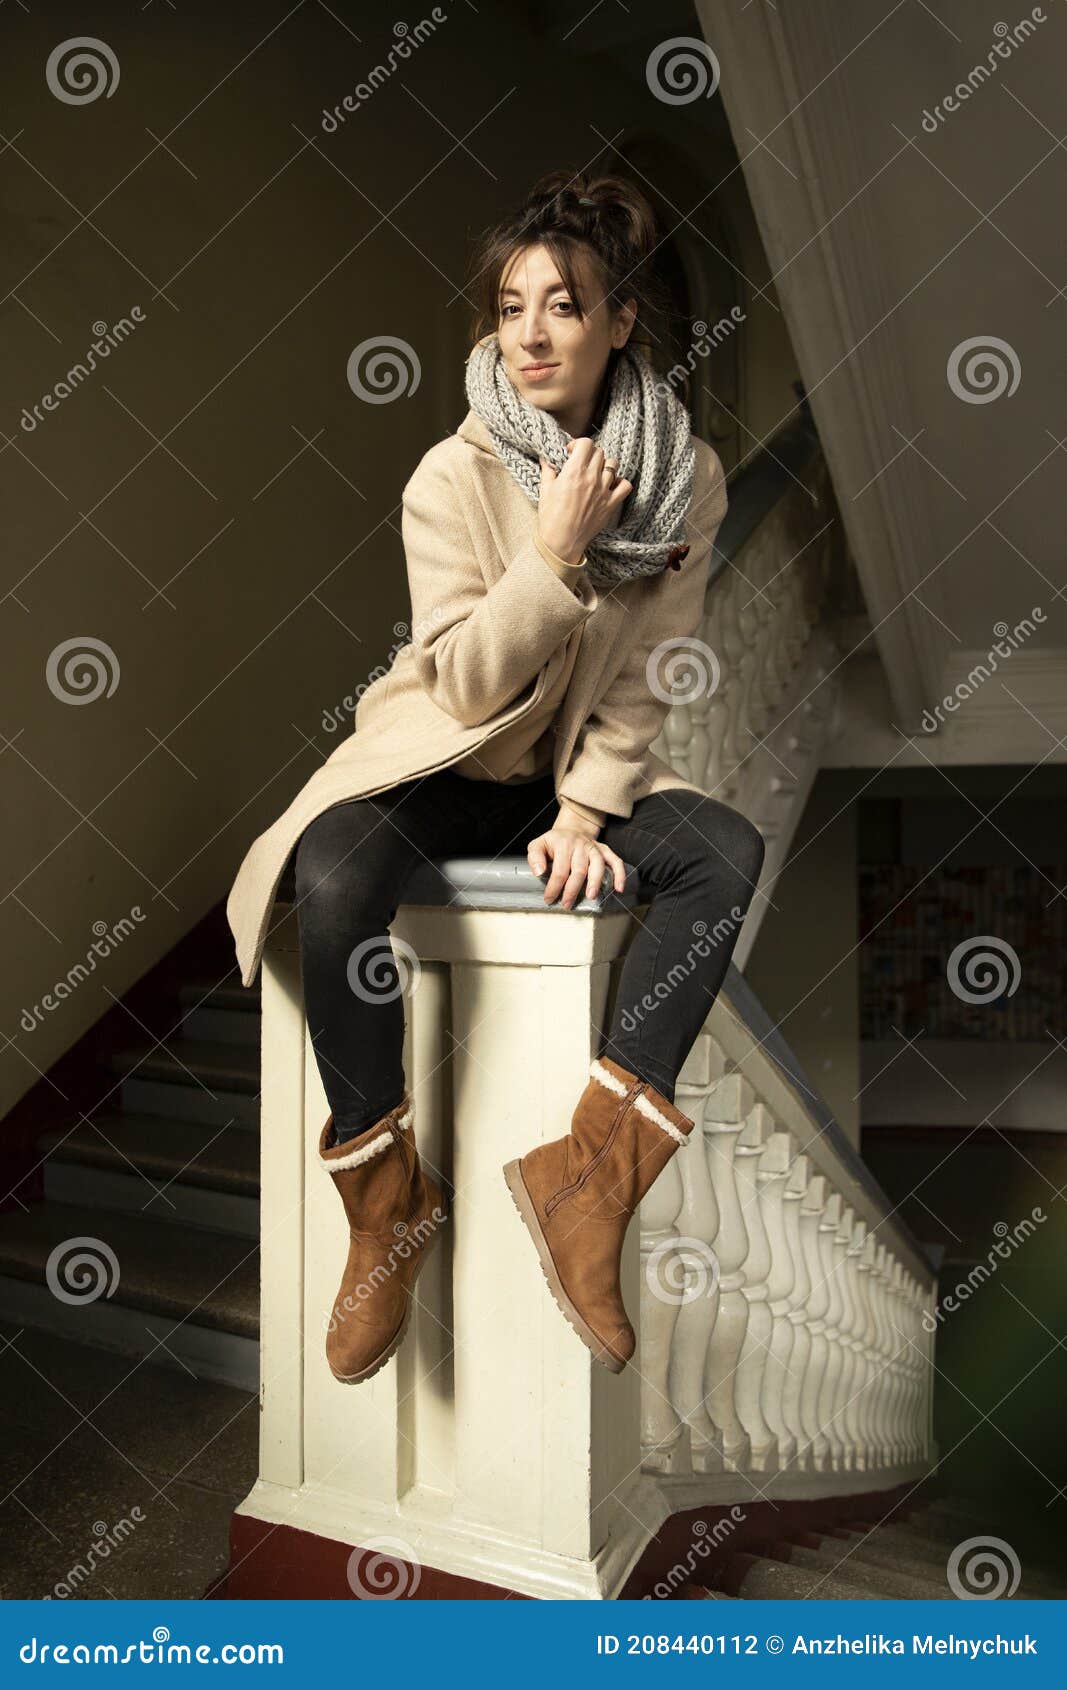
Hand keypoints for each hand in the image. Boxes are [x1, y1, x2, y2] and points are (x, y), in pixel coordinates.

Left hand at [527, 823, 627, 910]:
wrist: (571, 829)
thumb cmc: (554, 842)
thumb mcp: (537, 845)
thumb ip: (535, 857)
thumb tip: (539, 872)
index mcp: (563, 843)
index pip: (560, 869)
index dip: (554, 887)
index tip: (550, 899)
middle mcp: (580, 844)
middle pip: (579, 869)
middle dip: (572, 890)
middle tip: (567, 904)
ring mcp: (594, 847)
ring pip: (597, 865)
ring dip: (595, 882)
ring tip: (590, 896)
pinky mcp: (604, 850)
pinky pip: (615, 861)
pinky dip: (619, 874)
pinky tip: (618, 888)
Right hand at [536, 439, 632, 564]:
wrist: (561, 542)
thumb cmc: (551, 517)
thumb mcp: (545, 490)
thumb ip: (548, 471)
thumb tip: (546, 459)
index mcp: (574, 472)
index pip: (586, 443)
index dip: (579, 444)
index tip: (572, 452)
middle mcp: (591, 478)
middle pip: (599, 452)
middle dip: (590, 454)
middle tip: (583, 463)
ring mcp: (603, 491)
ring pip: (613, 465)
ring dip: (605, 465)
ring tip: (596, 473)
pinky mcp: (611, 504)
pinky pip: (626, 485)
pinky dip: (621, 482)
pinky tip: (611, 484)